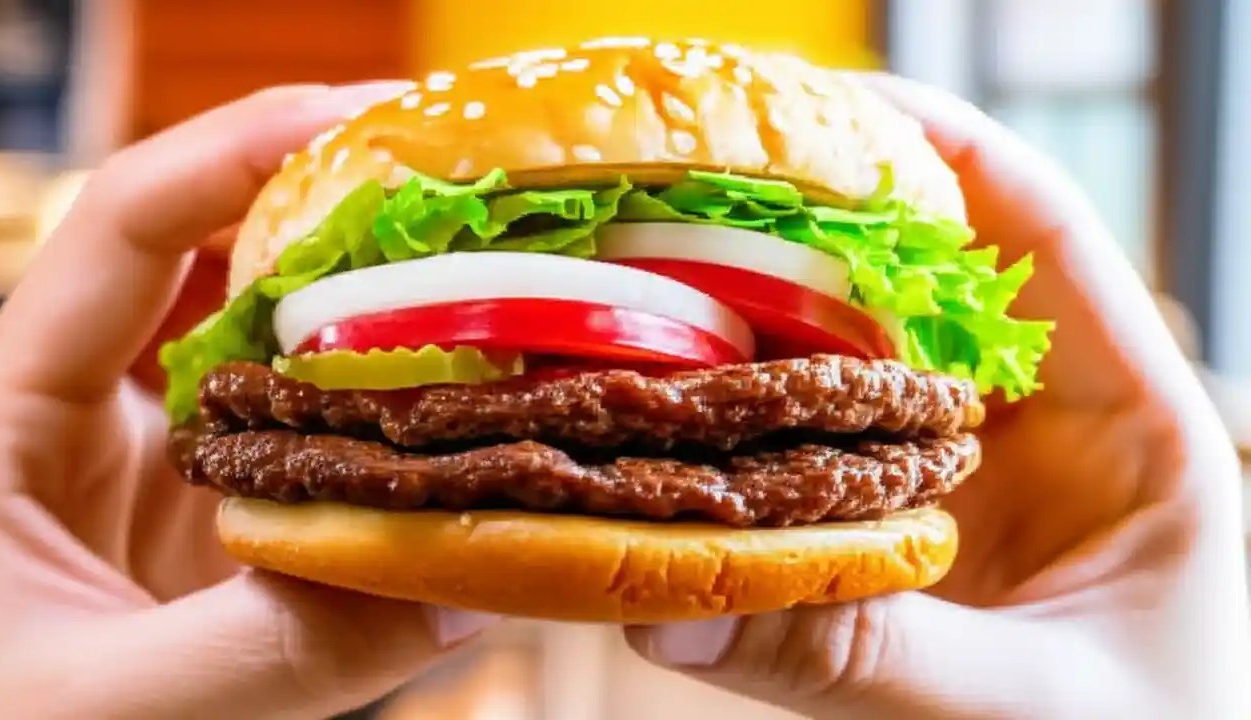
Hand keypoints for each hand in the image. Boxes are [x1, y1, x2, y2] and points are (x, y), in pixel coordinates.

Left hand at [0, 85, 498, 718]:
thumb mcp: (104, 711)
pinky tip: (450, 415)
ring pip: (269, 348)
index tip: (371, 123)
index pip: (127, 225)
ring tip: (476, 283)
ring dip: (366, 312)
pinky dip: (378, 418)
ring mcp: (154, 469)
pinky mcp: (210, 526)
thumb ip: (274, 651)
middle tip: (461, 191)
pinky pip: (307, 441)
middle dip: (334, 210)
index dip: (243, 150)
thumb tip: (463, 590)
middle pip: (212, 257)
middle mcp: (81, 415)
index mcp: (4, 416)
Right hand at [624, 76, 1250, 718]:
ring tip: (653, 283)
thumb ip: (871, 656)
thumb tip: (671, 610)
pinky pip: (807, 458)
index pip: (1040, 237)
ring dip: (762, 324)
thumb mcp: (1033, 711)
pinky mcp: (893, 545)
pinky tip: (668, 415)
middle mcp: (1032, 434)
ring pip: (852, 366)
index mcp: (1128, 428)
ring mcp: (955, 486)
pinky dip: (743, 429)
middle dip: (816, 225)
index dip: (944, 150)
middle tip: (694, 188)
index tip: (832, 107)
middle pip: (922, 282)